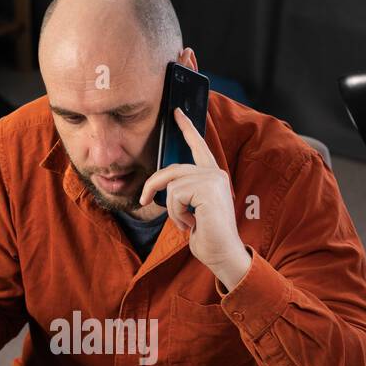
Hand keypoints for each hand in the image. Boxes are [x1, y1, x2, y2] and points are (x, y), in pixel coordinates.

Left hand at [139, 107, 250, 287]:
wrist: (223, 253)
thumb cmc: (207, 235)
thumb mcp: (191, 209)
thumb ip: (183, 192)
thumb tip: (162, 185)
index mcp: (213, 176)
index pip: (198, 146)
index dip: (186, 128)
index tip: (176, 112)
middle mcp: (215, 173)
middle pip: (171, 169)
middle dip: (152, 185)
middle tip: (142, 201)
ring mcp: (213, 179)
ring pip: (171, 186)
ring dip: (171, 209)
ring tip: (187, 222)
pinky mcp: (207, 188)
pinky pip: (174, 196)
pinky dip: (176, 214)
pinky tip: (192, 223)